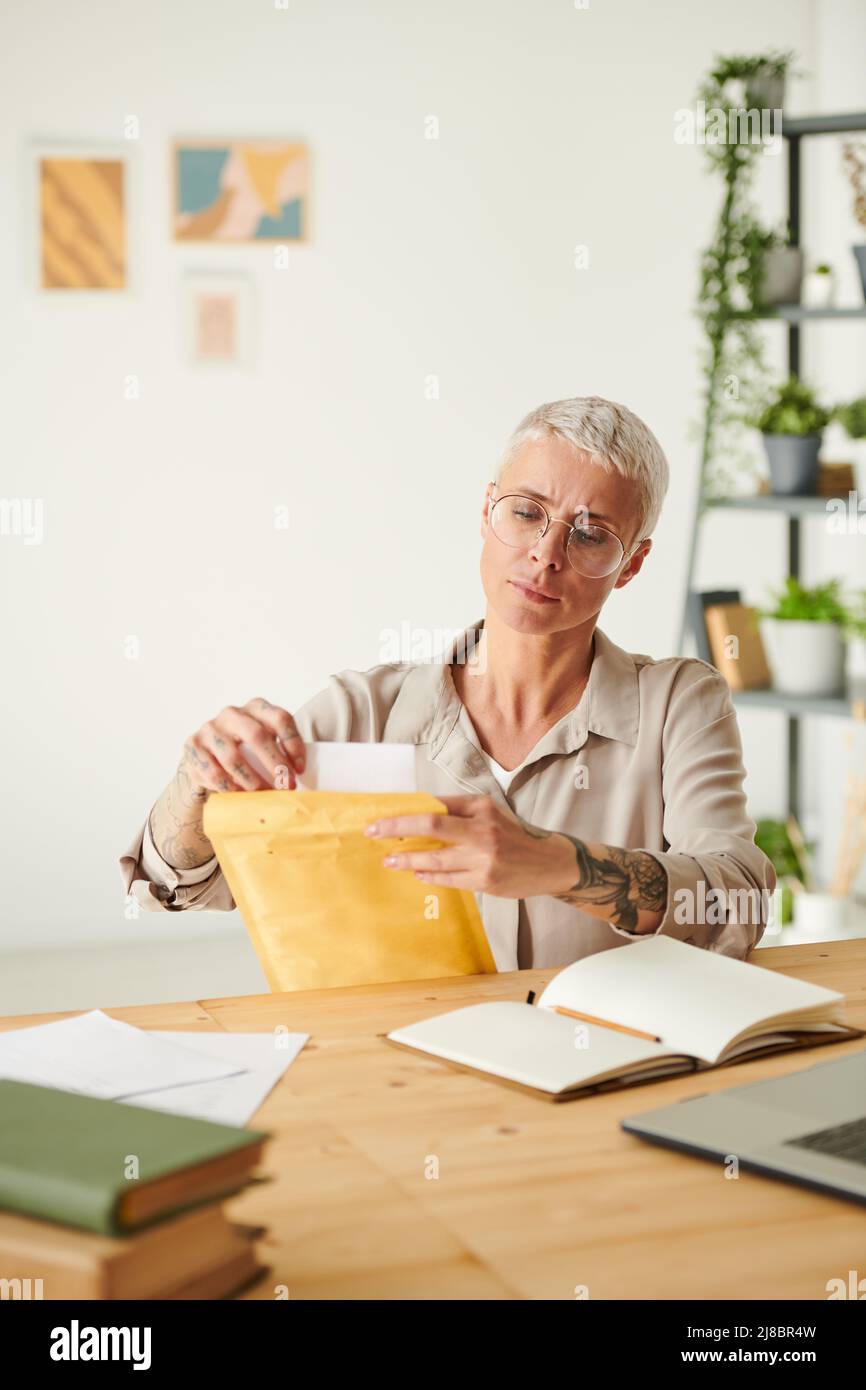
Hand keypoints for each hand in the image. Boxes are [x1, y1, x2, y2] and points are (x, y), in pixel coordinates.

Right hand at [180, 698, 305, 793]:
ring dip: (252, 780)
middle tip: (286, 786)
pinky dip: (228, 787)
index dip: (293, 744)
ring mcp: (210, 727)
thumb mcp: (264, 745)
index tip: (300, 770)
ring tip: (264, 796)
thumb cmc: (245, 752)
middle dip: (275, 764)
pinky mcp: (192, 745)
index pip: (280, 718)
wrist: (206, 757)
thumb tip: (302, 780)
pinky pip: (212, 771)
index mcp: (256, 708)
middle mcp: (232, 713)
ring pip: (233, 756)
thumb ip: (281, 753)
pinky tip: (238, 796)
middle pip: (257, 735)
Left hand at [364, 794, 574, 897]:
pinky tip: (417, 873)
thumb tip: (419, 812)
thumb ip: (458, 811)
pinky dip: (429, 876)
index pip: (435, 806)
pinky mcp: (485, 881)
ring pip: (435, 859)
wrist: (549, 863)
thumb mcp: (490, 812)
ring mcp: (484, 858)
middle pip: (431, 825)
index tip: (381, 819)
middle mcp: (482, 830)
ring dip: (408, 859)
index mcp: (481, 808)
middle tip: (373, 833)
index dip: (406, 812)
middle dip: (397, 829)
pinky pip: (448, 879)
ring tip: (390, 861)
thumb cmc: (514, 834)